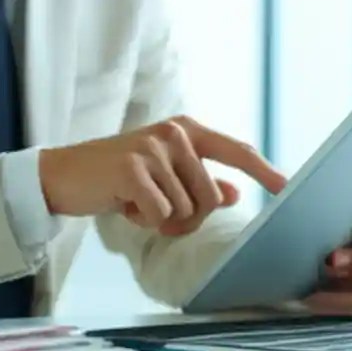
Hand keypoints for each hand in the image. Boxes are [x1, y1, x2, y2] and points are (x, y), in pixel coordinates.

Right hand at [39, 116, 286, 235]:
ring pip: (186, 209)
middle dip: (187, 217)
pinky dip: (144, 219)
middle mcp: (174, 133)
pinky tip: (124, 204)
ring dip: (162, 219)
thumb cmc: (119, 179)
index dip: (264, 171)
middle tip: (156, 210)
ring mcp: (153, 147)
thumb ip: (201, 183)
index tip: (288, 187)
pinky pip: (160, 213)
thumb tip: (233, 194)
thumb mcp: (164, 178)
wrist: (64, 175)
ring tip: (137, 203)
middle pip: (210, 197)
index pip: (237, 151)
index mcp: (188, 131)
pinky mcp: (133, 167)